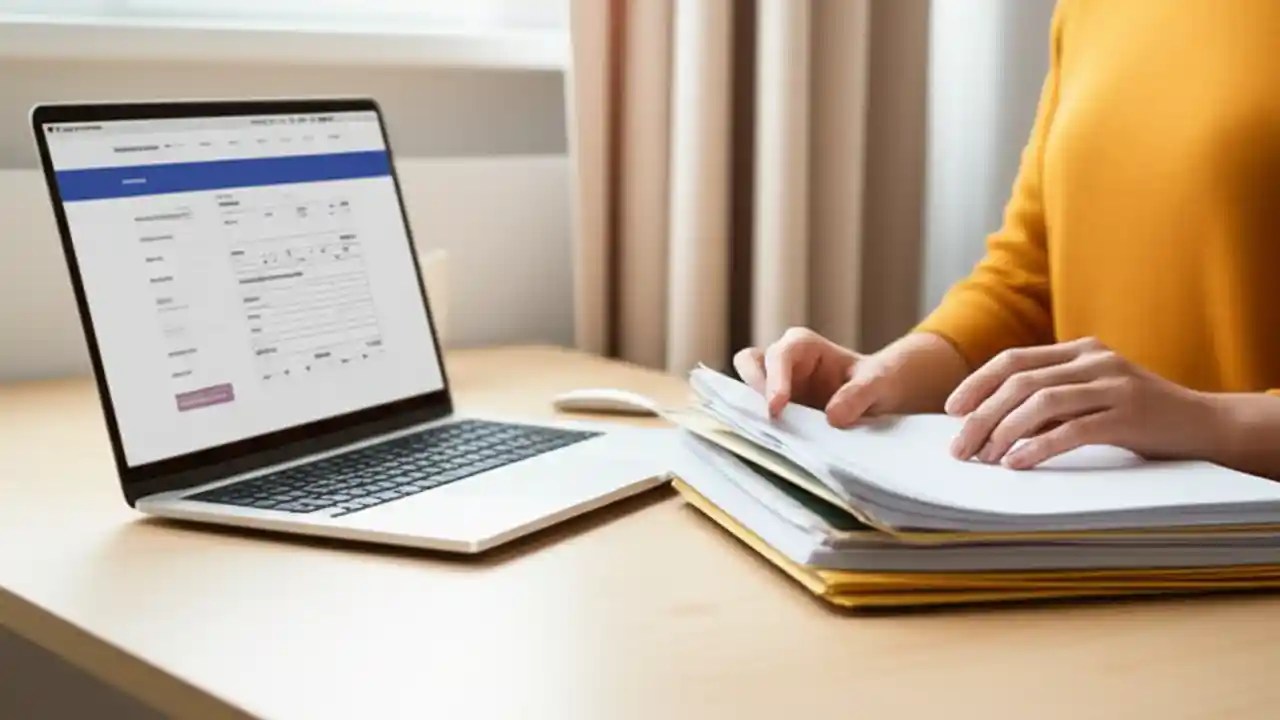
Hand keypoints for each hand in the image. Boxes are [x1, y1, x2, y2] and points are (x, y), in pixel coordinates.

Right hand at [732, 327, 909, 425]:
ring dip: (754, 409)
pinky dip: (762, 426)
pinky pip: (758, 414)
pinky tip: (777, 442)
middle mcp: (782, 362)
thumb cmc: (877, 380)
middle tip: (769, 417)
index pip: (778, 357)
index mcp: (802, 345)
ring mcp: (775, 386)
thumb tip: (832, 417)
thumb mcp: (877, 383)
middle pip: (750, 365)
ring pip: (747, 389)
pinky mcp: (776, 408)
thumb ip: (858, 395)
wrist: (879, 396)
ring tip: (771, 432)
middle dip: (754, 388)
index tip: (776, 408)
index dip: (774, 380)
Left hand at [945, 337, 1213, 468]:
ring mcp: (1113, 385)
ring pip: (1041, 403)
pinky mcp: (1128, 415)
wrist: (1203, 425)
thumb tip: (988, 420)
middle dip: (981, 415)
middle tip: (958, 447)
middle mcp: (1093, 360)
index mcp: (1079, 350)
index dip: (977, 383)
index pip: (1013, 359)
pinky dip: (1037, 447)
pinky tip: (1015, 463)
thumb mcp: (1091, 395)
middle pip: (1020, 382)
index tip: (951, 411)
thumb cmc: (1136, 416)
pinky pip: (1072, 430)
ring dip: (1003, 432)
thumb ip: (1051, 397)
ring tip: (982, 458)